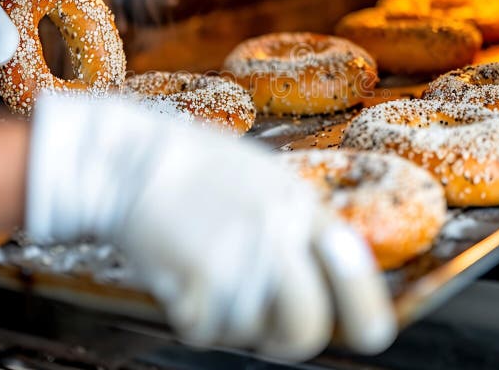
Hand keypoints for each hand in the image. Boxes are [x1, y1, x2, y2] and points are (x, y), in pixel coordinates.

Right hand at [25, 93, 396, 360]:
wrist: (130, 161)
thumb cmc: (194, 168)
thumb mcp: (263, 177)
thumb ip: (297, 221)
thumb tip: (328, 271)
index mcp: (299, 205)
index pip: (355, 272)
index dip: (367, 313)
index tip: (368, 334)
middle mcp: (278, 232)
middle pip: (308, 326)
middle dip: (287, 337)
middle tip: (264, 323)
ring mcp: (241, 255)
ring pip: (250, 334)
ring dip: (227, 319)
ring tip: (205, 273)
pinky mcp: (200, 276)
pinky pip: (206, 330)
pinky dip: (191, 317)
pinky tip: (180, 275)